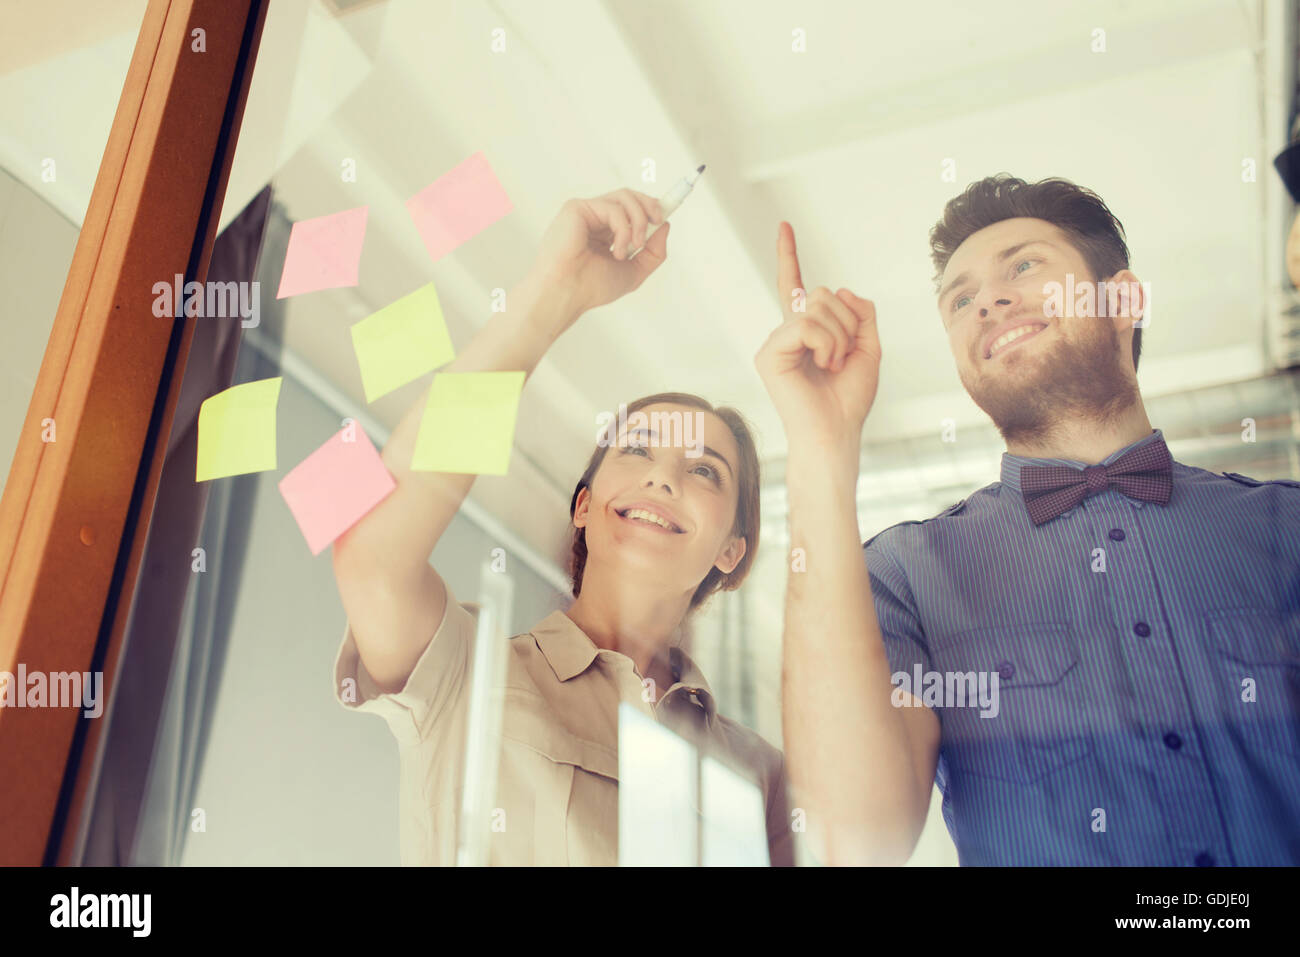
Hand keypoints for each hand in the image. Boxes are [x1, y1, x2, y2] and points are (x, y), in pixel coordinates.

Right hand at [524, 189, 670, 331]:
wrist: (568, 294)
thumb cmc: (591, 288)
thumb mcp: (634, 272)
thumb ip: (652, 251)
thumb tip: (665, 225)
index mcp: (605, 233)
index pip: (631, 211)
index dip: (650, 207)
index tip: (666, 212)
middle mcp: (595, 220)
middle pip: (629, 197)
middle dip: (650, 206)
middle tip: (658, 221)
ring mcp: (586, 213)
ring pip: (624, 197)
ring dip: (639, 220)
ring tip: (635, 245)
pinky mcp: (577, 208)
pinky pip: (613, 207)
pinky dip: (623, 229)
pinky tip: (617, 250)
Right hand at [754, 222, 880, 450]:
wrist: (836, 433)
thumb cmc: (849, 399)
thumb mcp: (869, 348)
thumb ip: (862, 314)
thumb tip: (841, 290)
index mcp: (807, 331)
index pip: (797, 286)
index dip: (789, 256)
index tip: (784, 226)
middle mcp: (786, 333)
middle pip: (823, 293)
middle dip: (847, 322)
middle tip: (843, 358)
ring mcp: (775, 342)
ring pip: (817, 308)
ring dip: (840, 337)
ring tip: (833, 366)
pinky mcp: (769, 353)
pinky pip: (806, 325)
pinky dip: (826, 344)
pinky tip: (824, 366)